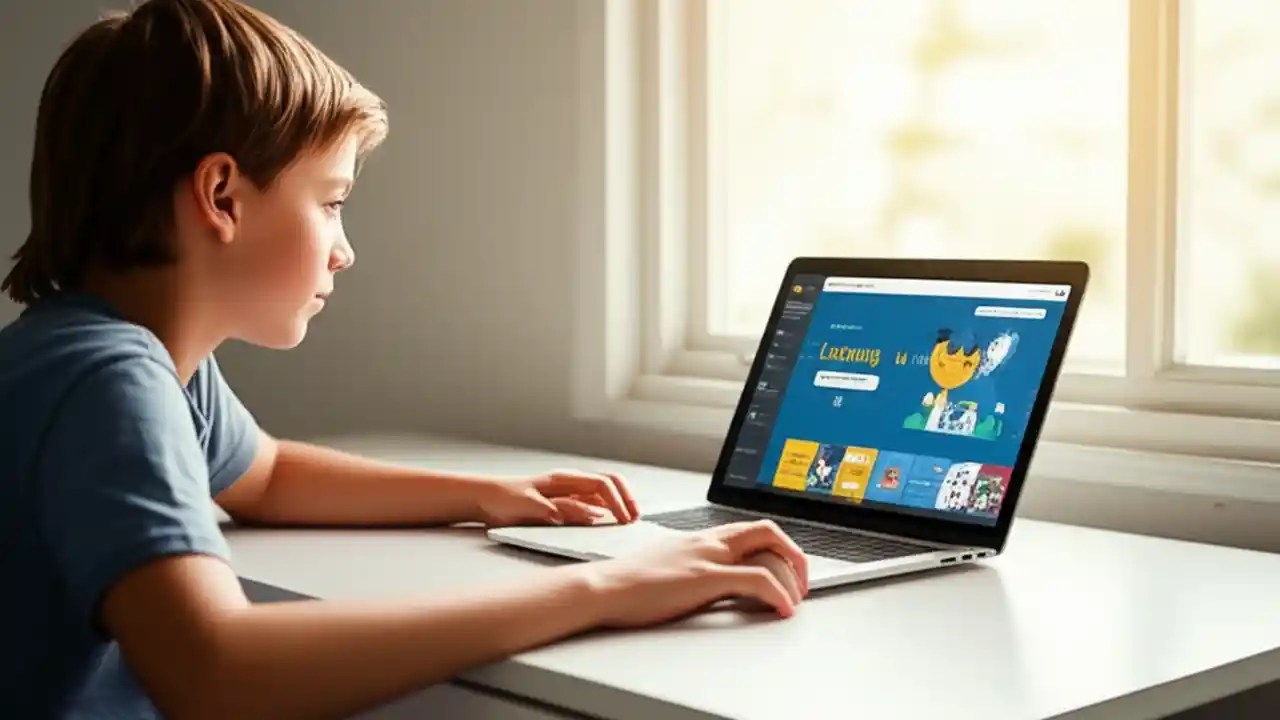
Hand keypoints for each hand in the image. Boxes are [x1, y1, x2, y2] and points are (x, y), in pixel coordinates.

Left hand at [473, 469, 639, 527]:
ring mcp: (567, 491)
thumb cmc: (504, 501)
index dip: (618, 501)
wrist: (484, 498)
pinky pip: (592, 502)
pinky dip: (606, 510)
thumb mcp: (531, 507)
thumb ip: (563, 510)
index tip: (625, 520)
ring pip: (603, 492)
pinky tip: (608, 523)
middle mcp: (569, 482)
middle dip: (626, 499)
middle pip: (610, 482)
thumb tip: (596, 513)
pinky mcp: (564, 502)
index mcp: (564, 480)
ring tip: (628, 522)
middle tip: (635, 519)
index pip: (602, 484)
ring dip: (618, 504)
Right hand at [583, 520, 808, 626]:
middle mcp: (708, 540)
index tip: (786, 568)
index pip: (750, 529)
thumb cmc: (628, 582)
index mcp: (700, 537)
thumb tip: (711, 580)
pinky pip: (757, 580)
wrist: (604, 587)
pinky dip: (778, 595)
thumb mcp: (667, 564)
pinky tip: (782, 609)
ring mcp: (708, 556)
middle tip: (801, 582)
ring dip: (792, 580)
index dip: (776, 546)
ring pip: (769, 554)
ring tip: (794, 601)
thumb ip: (692, 565)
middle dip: (794, 555)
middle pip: (767, 530)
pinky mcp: (705, 577)